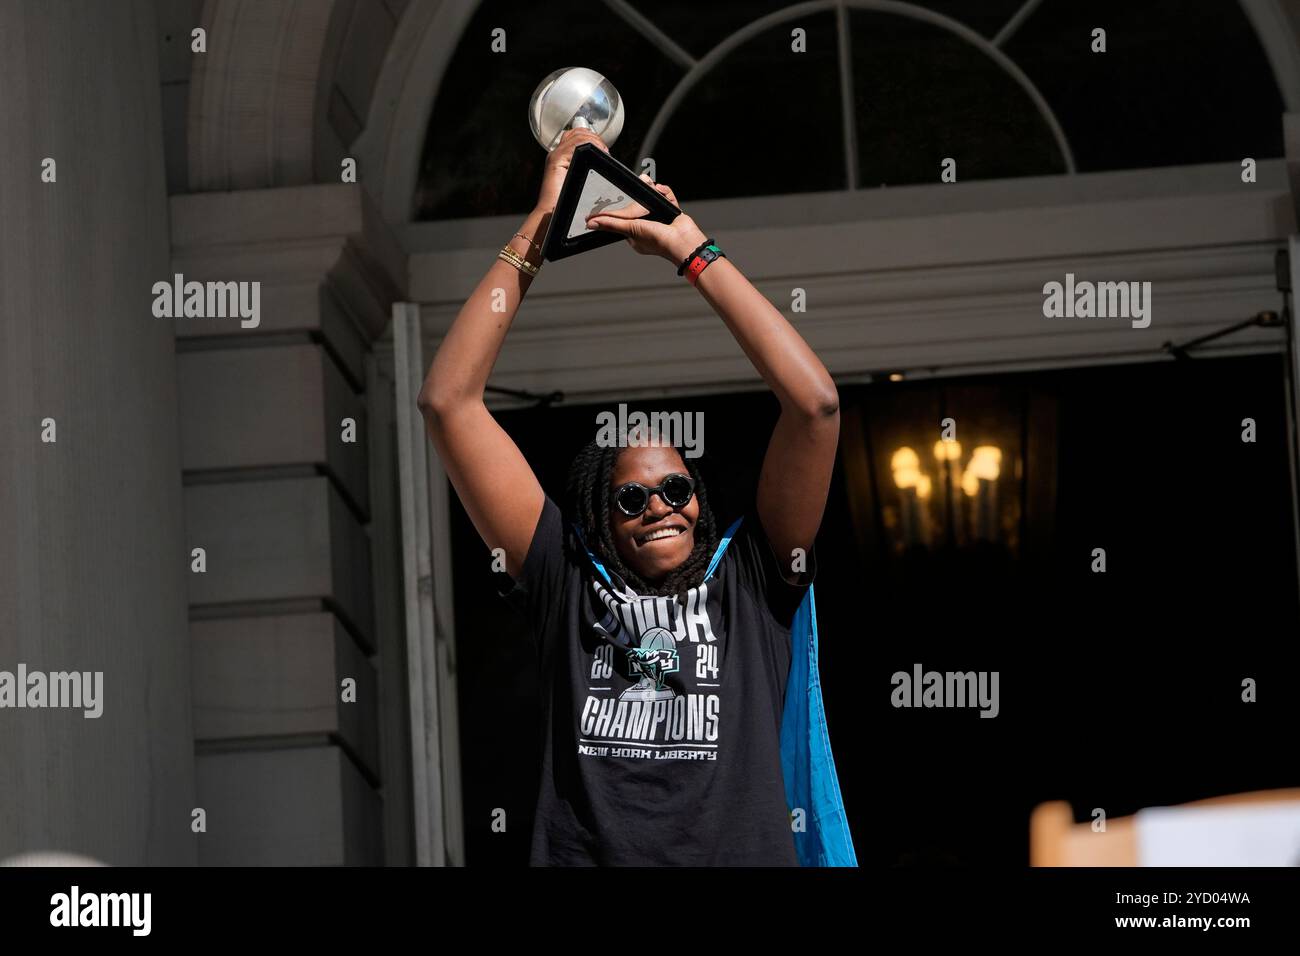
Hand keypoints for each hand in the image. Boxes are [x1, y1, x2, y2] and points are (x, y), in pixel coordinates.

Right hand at [535, 128, 608, 214]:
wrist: (552, 215)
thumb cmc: (565, 203)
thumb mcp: (579, 182)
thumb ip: (585, 169)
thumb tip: (601, 160)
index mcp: (561, 157)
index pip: (577, 135)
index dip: (592, 137)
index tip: (603, 149)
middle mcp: (557, 154)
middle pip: (577, 132)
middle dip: (594, 137)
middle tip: (604, 150)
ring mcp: (555, 156)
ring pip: (578, 136)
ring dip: (594, 142)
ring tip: (603, 152)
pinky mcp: (556, 161)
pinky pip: (575, 145)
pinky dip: (589, 146)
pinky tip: (597, 154)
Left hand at [585, 176, 707, 264]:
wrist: (684, 240)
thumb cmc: (659, 241)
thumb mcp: (630, 229)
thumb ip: (612, 224)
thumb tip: (592, 223)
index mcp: (636, 236)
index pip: (624, 220)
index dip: (622, 209)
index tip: (619, 197)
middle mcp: (648, 229)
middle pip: (639, 207)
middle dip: (641, 196)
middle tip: (641, 186)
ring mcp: (661, 221)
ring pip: (653, 200)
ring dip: (654, 192)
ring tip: (654, 188)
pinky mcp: (672, 214)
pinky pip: (666, 198)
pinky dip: (665, 193)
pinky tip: (662, 191)